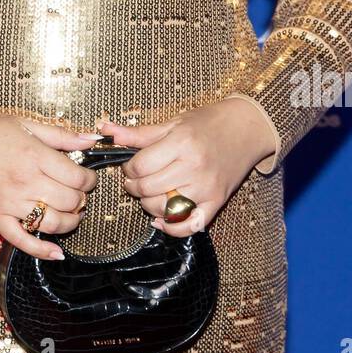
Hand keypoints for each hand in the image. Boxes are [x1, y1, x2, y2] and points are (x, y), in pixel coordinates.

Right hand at [0, 111, 101, 260]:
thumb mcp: (25, 123)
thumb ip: (60, 134)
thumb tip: (90, 140)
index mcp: (34, 155)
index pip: (77, 177)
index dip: (89, 180)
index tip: (88, 178)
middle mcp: (24, 181)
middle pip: (69, 201)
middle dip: (81, 200)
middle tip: (79, 195)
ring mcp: (9, 202)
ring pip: (52, 223)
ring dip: (70, 223)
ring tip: (72, 215)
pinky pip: (22, 240)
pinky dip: (42, 250)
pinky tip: (56, 253)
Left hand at [97, 97, 277, 237]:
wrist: (246, 128)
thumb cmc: (208, 123)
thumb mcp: (172, 123)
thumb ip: (138, 133)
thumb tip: (105, 131)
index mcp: (181, 143)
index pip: (140, 166)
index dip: (128, 168)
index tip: (130, 165)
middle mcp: (193, 168)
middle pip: (148, 188)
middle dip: (134, 186)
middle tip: (136, 179)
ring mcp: (206, 188)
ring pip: (163, 209)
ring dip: (148, 204)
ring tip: (149, 192)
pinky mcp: (216, 202)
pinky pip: (189, 226)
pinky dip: (171, 229)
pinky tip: (160, 220)